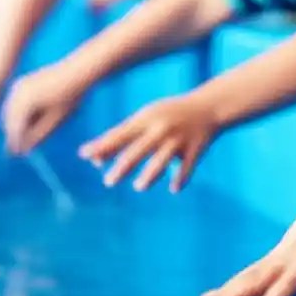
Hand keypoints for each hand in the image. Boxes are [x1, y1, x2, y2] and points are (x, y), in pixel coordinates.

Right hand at [1, 63, 87, 154]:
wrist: (78, 71)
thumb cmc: (70, 97)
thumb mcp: (54, 121)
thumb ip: (37, 136)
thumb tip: (22, 150)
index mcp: (23, 102)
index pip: (13, 129)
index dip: (14, 143)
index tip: (15, 155)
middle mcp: (16, 93)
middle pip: (9, 120)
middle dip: (14, 134)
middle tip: (18, 150)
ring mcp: (18, 86)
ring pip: (11, 112)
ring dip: (17, 124)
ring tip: (26, 136)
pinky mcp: (22, 83)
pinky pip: (16, 103)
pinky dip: (21, 114)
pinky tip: (31, 121)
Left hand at [78, 93, 217, 192]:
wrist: (209, 106)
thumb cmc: (168, 114)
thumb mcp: (145, 118)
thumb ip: (121, 136)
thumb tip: (92, 158)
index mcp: (146, 119)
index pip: (121, 135)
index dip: (103, 146)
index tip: (86, 158)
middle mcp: (161, 129)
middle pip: (138, 150)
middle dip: (123, 167)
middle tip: (108, 181)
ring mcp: (180, 139)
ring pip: (162, 160)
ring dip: (149, 175)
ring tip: (138, 186)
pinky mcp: (196, 149)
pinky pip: (188, 166)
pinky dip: (181, 178)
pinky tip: (174, 189)